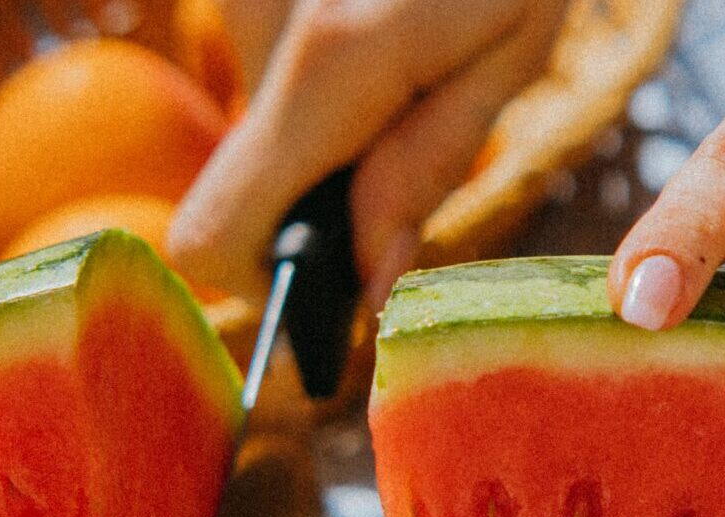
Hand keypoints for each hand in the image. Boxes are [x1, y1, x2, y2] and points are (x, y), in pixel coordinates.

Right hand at [168, 0, 569, 306]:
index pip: (214, 237)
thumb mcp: (510, 55)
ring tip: (412, 51)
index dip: (265, 283)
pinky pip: (269, 48)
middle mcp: (264, 20)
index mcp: (331, 67)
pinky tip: (380, 20)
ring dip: (329, 115)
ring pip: (262, 105)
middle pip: (246, 172)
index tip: (332, 281)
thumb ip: (425, 171)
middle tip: (412, 130)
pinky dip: (321, 63)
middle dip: (321, 186)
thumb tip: (368, 279)